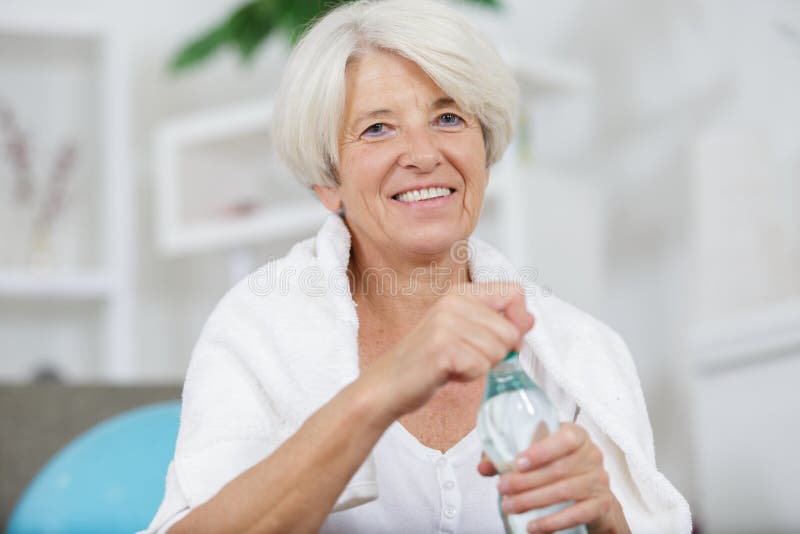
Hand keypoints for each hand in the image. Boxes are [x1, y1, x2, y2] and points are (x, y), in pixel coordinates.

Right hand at [361, 281, 534, 418]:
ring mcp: (445, 324)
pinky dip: (469, 377)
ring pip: (498, 351)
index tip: (500, 340)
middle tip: (466, 357)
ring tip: (454, 364)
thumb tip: (530, 319)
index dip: (517, 322)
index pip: (515, 293)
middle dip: (497, 353)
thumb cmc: (428, 361)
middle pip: (511, 330)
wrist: (388, 384)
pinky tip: (448, 372)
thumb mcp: (464, 333)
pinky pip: (481, 366)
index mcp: (460, 293)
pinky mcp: (442, 348)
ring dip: (481, 366)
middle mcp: (453, 302)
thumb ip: (496, 323)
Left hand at [477, 423, 629, 533]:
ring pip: (564, 491)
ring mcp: (598, 480)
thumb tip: (483, 467)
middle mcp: (591, 454)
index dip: (541, 451)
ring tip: (509, 506)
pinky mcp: (600, 504)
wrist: (587, 492)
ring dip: (533, 501)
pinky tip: (532, 526)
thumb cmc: (554, 465)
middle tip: (501, 488)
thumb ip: (505, 457)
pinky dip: (552, 522)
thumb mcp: (532, 456)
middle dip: (525, 481)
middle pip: (558, 469)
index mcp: (575, 435)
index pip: (565, 438)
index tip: (517, 462)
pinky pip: (577, 514)